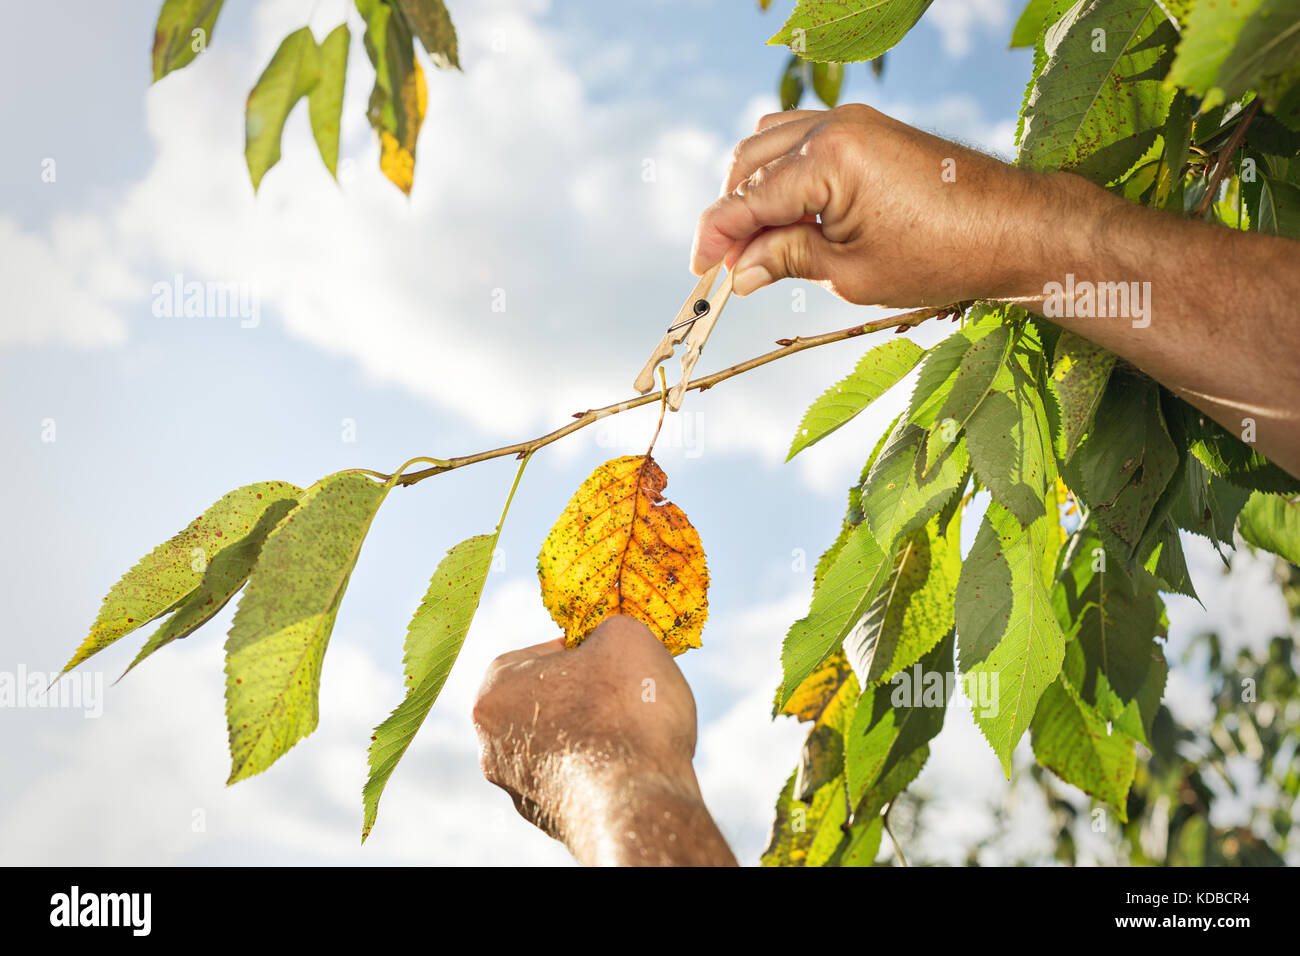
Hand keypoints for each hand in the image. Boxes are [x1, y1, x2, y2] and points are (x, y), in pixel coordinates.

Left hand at [472, 614, 735, 864]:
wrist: (637, 805)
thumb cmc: (626, 711)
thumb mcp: (626, 635)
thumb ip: (608, 627)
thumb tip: (607, 638)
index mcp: (495, 688)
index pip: (549, 651)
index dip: (591, 650)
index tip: (618, 661)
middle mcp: (491, 742)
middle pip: (552, 698)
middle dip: (590, 693)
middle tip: (629, 694)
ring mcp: (517, 787)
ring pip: (565, 740)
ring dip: (597, 733)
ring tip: (634, 733)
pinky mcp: (547, 818)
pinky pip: (579, 778)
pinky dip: (603, 770)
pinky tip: (629, 767)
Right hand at [692, 103, 1060, 306]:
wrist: (1015, 229)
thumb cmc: (941, 256)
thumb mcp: (850, 273)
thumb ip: (785, 260)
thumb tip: (738, 272)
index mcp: (827, 159)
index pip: (746, 200)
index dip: (715, 240)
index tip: (699, 274)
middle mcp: (835, 126)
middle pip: (749, 164)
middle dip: (731, 215)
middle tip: (729, 266)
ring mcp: (853, 120)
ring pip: (770, 144)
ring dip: (754, 190)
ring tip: (760, 244)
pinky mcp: (868, 128)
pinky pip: (803, 140)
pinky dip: (784, 174)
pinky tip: (793, 215)